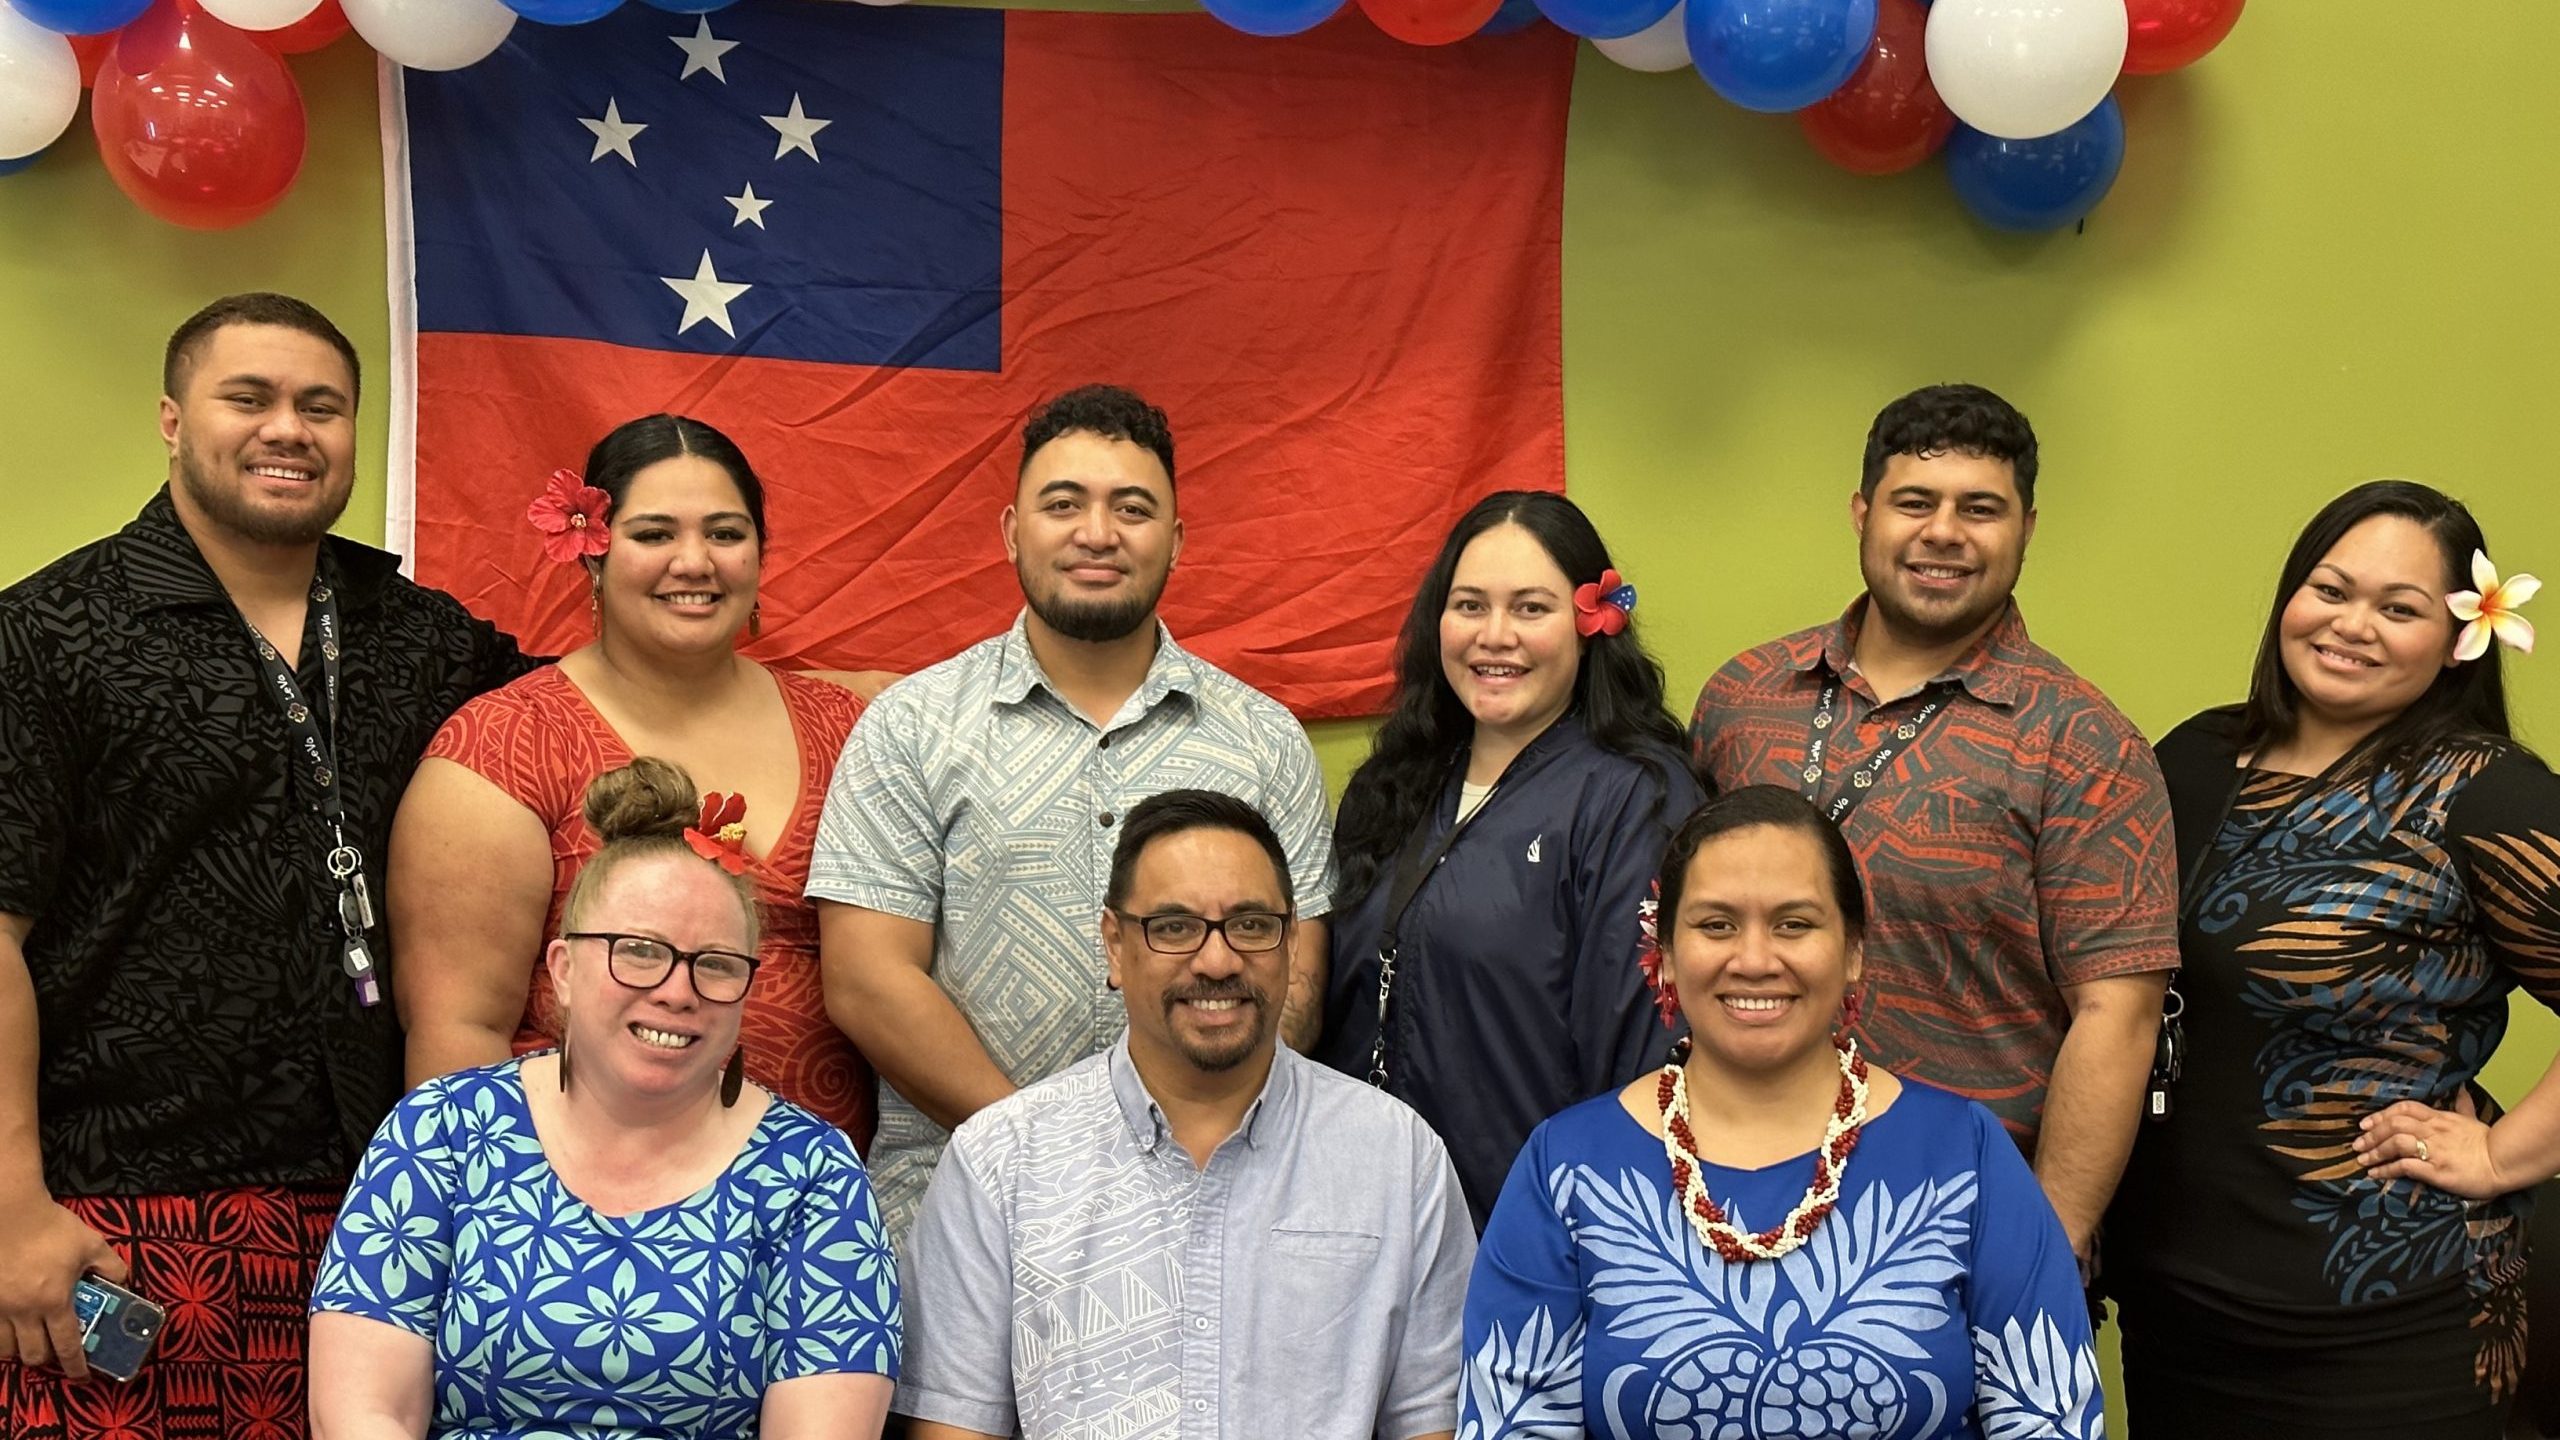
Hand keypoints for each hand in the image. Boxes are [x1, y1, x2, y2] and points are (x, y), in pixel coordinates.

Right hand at [0, 1188, 125, 1379]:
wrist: (10, 1212)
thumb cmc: (52, 1228)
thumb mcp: (91, 1244)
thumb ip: (111, 1266)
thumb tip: (123, 1282)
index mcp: (54, 1301)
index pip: (68, 1345)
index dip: (76, 1366)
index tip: (81, 1378)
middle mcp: (24, 1311)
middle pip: (33, 1354)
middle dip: (47, 1359)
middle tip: (55, 1350)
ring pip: (6, 1348)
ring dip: (20, 1349)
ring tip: (30, 1339)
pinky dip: (1, 1337)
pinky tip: (8, 1328)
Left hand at [2355, 1090, 2511, 1200]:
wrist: (2504, 1162)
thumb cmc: (2488, 1143)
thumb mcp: (2472, 1119)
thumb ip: (2462, 1106)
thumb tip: (2462, 1089)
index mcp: (2440, 1118)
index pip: (2404, 1109)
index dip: (2381, 1114)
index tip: (2365, 1123)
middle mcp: (2433, 1131)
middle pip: (2394, 1124)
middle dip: (2372, 1134)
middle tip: (2357, 1144)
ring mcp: (2434, 1150)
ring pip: (2396, 1142)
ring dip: (2375, 1150)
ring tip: (2362, 1160)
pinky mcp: (2436, 1170)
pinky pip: (2405, 1166)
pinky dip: (2387, 1169)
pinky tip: (2376, 1174)